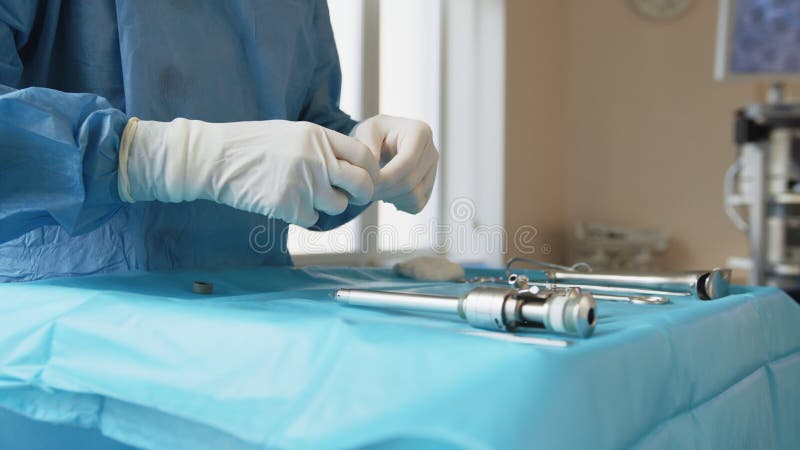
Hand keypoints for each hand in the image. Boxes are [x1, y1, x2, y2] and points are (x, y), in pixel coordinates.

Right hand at [118, 118, 378, 227]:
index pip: (364, 156)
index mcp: (318, 136)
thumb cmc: (250, 145)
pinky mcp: (288, 205)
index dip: (371, 171)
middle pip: (361, 184)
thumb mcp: (291, 133)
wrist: (213, 158)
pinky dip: (302, 216)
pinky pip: (311, 219)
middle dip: (361, 194)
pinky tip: (284, 203)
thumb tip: (351, 165)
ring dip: (326, 206)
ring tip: (304, 196)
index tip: (366, 179)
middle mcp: (316, 158)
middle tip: (351, 197)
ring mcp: (303, 183)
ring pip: (337, 206)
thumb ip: (321, 146)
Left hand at [352, 115, 438, 213]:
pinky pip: (416, 205)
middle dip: (385, 190)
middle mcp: (432, 152)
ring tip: (375, 188)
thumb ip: (367, 148)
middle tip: (364, 192)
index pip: (408, 162)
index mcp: (420, 132)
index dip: (387, 177)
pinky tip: (386, 192)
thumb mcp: (365, 131)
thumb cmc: (374, 134)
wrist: (382, 141)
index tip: (367, 184)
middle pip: (410, 182)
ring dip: (390, 198)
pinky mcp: (430, 187)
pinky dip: (398, 203)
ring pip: (414, 197)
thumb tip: (373, 172)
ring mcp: (433, 171)